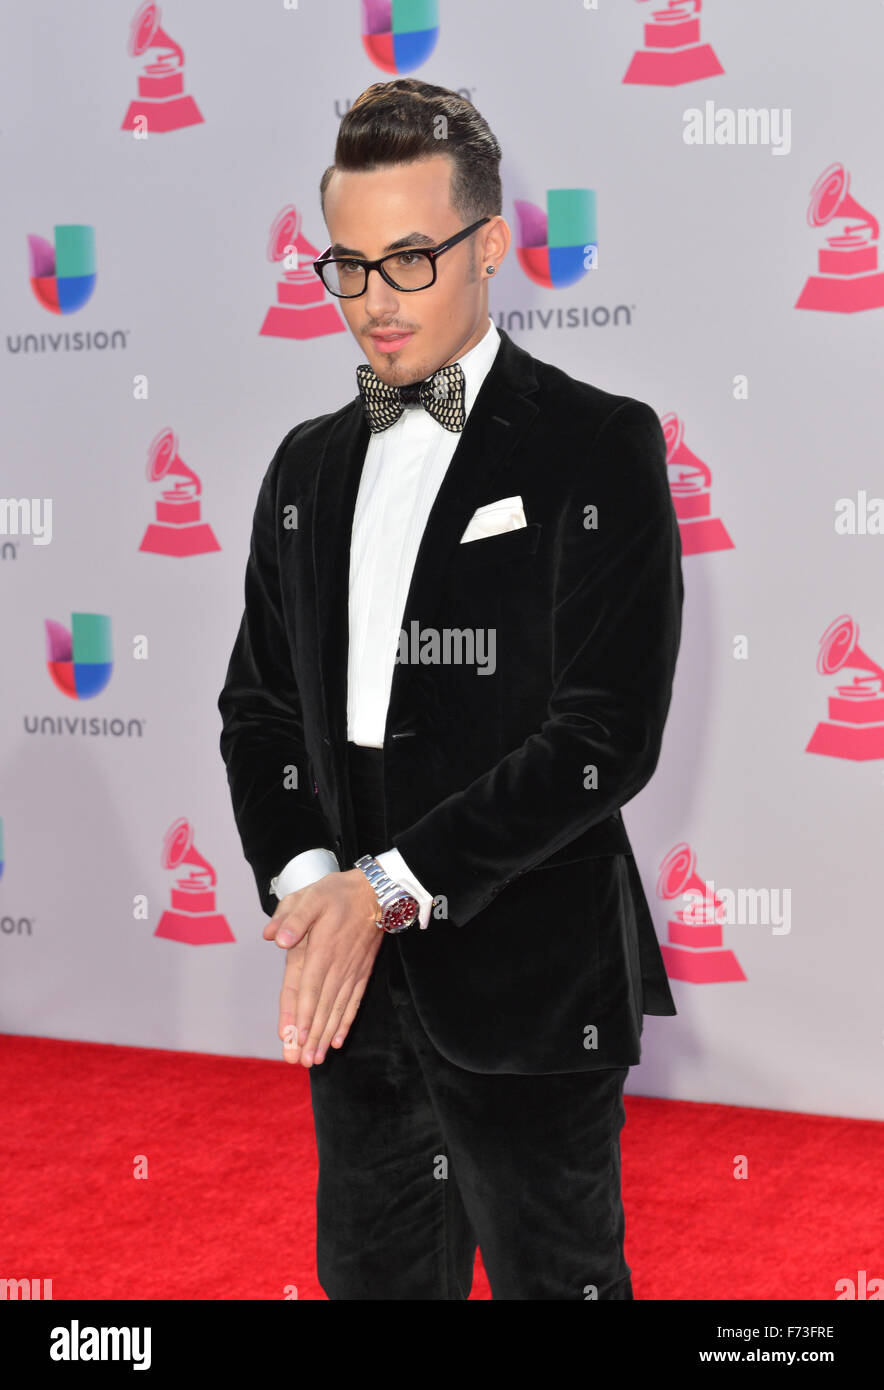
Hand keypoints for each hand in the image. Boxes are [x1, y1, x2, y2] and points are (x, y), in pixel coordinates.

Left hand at [265, 870, 383, 1066]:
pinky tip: (338, 1040)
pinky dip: (345, 1022)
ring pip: (336, 1009)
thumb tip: (275, 938)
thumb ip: (292, 917)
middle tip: (301, 1061)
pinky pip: (354, 1002)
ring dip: (325, 1035)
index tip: (293, 1037)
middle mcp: (336, 966)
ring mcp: (351, 972)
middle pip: (320, 1006)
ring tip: (316, 1059)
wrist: (377, 892)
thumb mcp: (311, 896)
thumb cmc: (338, 893)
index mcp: (320, 949)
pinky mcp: (362, 973)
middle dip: (310, 1035)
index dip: (299, 1013)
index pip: (306, 987)